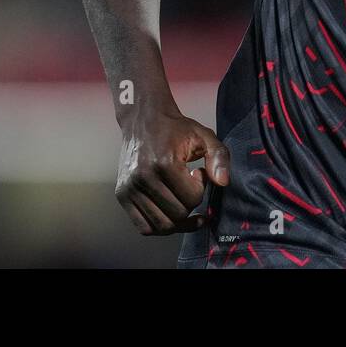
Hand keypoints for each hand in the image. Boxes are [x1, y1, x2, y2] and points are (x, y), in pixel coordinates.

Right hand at [115, 107, 229, 235]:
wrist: (143, 119)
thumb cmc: (175, 128)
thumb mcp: (203, 135)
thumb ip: (219, 157)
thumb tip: (223, 182)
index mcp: (163, 163)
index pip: (192, 199)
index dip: (201, 189)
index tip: (198, 173)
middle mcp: (142, 178)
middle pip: (177, 215)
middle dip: (190, 205)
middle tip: (189, 185)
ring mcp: (129, 189)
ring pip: (161, 226)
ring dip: (178, 219)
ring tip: (181, 199)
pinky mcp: (122, 195)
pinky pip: (144, 227)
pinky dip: (160, 226)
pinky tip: (170, 212)